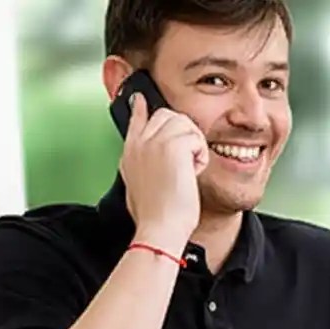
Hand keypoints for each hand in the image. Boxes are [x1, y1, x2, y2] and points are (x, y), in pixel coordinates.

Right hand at [119, 93, 209, 253]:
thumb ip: (142, 167)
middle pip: (166, 115)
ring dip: (194, 145)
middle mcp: (138, 143)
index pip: (135, 120)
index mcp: (130, 153)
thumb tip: (149, 164)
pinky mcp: (172, 147)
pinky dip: (200, 156)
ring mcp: (154, 143)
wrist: (159, 229)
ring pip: (183, 123)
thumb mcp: (138, 187)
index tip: (140, 98)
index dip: (140, 108)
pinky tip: (193, 173)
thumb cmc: (154, 217)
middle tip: (188, 157)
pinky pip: (196, 139)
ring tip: (189, 169)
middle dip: (183, 131)